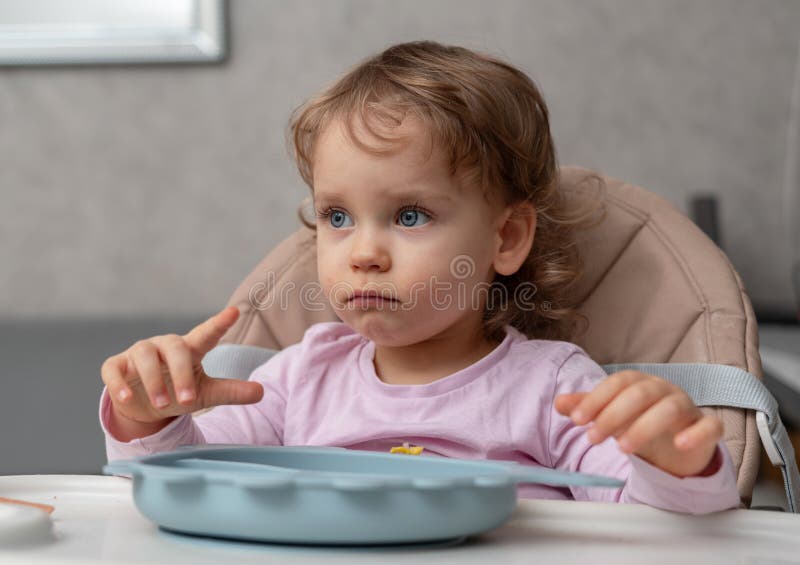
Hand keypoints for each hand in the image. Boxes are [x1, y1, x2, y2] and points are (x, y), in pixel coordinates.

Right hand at [100, 306, 263, 423]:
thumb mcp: (207, 394)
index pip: (206, 333)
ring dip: (153, 381)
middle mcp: (164, 346)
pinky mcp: (116, 366)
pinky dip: (118, 383)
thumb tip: (262, 392)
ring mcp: (138, 354)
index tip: (235, 312)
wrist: (145, 406)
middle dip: (181, 373)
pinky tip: (126, 397)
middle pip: (175, 347)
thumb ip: (232, 391)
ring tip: (162, 404)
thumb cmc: (179, 392)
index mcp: (190, 349)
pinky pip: (114, 369)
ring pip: (144, 356)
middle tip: (187, 401)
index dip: (219, 323)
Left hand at [554, 370, 723, 477]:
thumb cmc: (641, 422)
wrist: (677, 444)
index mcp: (640, 383)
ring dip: (644, 427)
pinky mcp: (707, 428)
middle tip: (592, 438)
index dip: (596, 399)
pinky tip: (680, 445)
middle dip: (613, 415)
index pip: (617, 383)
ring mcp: (688, 407)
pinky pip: (710, 426)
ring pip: (670, 409)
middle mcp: (664, 390)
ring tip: (622, 448)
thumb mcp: (611, 416)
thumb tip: (559, 403)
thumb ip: (588, 407)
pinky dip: (696, 434)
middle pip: (640, 394)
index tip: (576, 420)